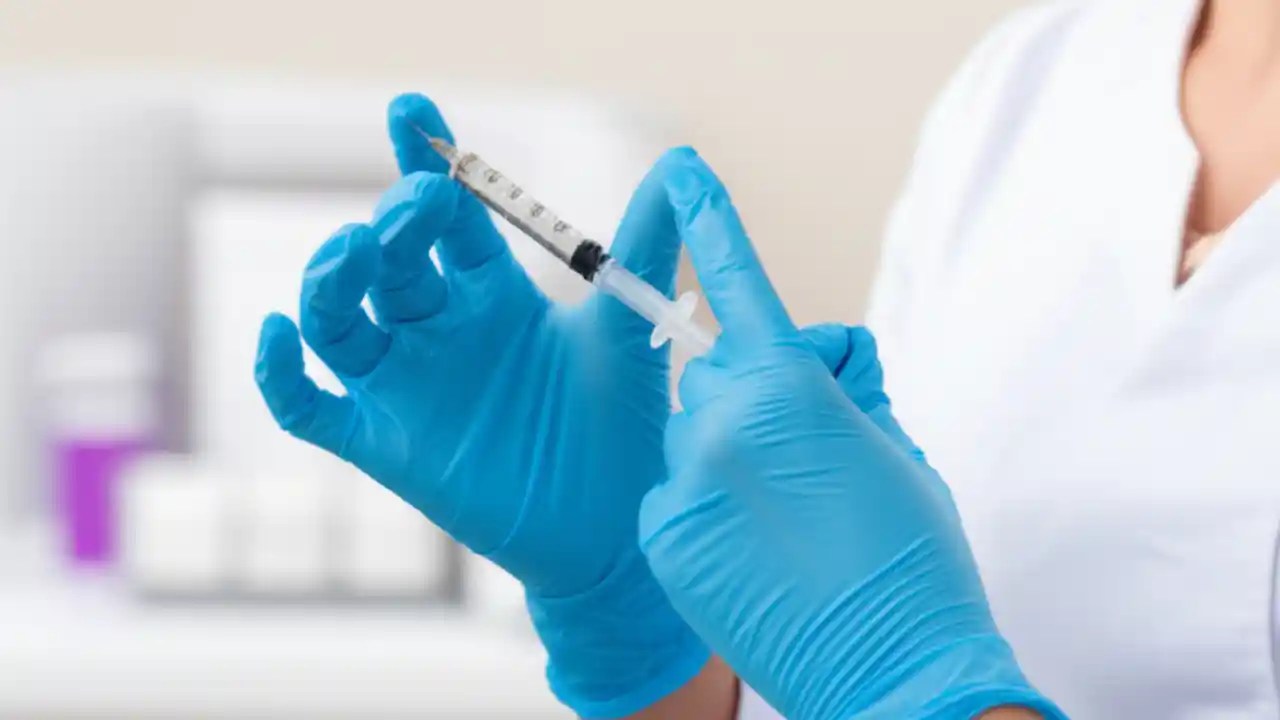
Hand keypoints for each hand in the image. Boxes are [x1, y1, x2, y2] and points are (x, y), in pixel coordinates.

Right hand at [255, 94, 706, 716]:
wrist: (614, 525)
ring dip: (329, 280)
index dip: (424, 161)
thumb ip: (645, 246)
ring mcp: (407, 385)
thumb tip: (678, 163)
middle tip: (420, 208)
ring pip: (335, 319)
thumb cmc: (621, 426)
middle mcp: (441, 329)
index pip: (444, 215)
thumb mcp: (626, 326)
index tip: (411, 111)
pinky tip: (276, 331)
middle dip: (393, 224)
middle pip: (388, 259)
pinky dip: (279, 373)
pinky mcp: (385, 445)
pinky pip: (310, 406)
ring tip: (352, 255)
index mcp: (492, 293)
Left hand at [638, 157, 1065, 719]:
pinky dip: (706, 505)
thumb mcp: (895, 445)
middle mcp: (719, 424)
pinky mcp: (660, 535)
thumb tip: (812, 354)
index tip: (683, 169)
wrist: (894, 673)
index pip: (744, 284)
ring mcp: (681, 483)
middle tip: (808, 454)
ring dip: (729, 454)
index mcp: (787, 389)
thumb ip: (842, 383)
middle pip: (720, 376)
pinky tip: (755, 547)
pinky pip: (676, 490)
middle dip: (757, 397)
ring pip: (695, 435)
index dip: (713, 220)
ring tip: (785, 517)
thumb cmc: (913, 557)